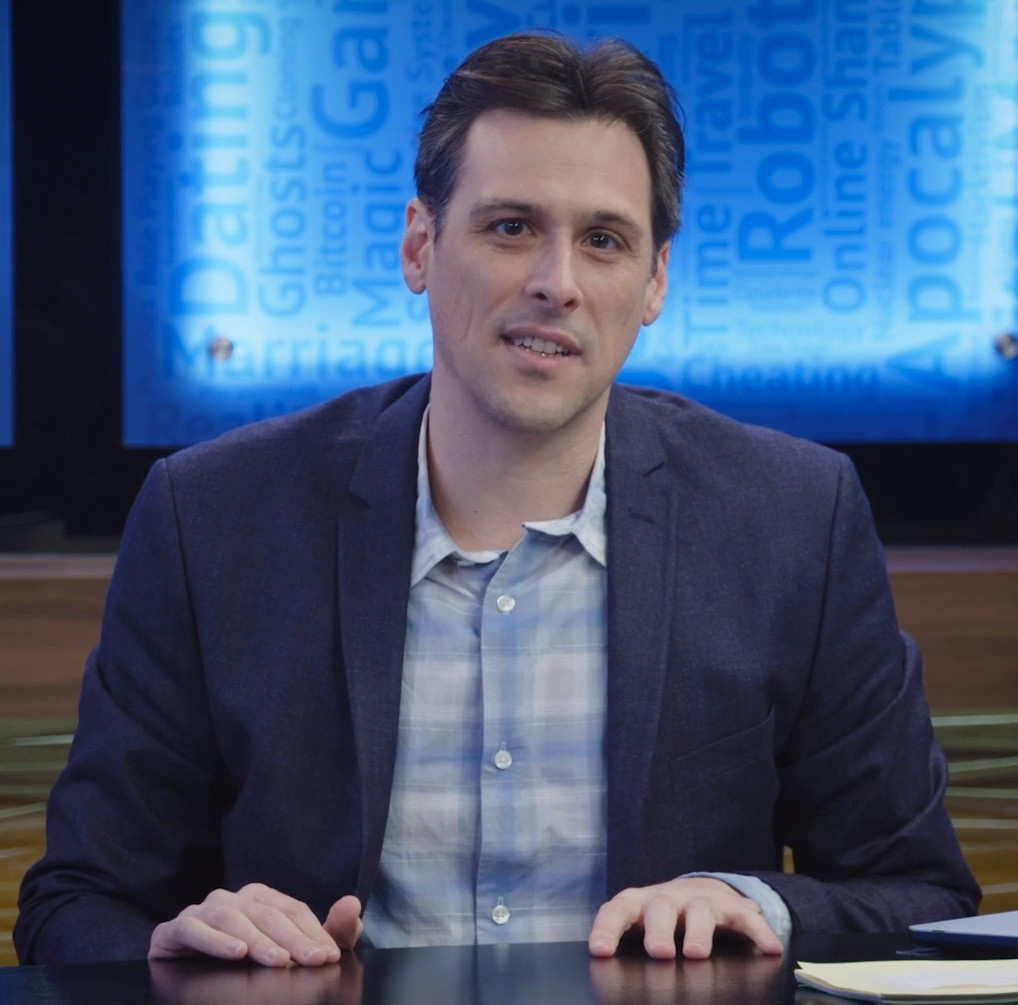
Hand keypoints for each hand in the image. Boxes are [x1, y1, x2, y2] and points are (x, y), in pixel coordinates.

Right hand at [148, 883, 362, 966]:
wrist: (184, 978)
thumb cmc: (244, 963)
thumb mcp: (292, 951)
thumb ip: (327, 932)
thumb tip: (353, 904)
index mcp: (260, 898)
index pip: (292, 910)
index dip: (312, 932)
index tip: (328, 956)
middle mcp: (232, 899)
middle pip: (266, 914)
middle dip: (291, 938)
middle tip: (311, 961)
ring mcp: (201, 911)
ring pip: (233, 918)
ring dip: (257, 939)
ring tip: (277, 960)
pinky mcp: (173, 930)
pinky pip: (193, 928)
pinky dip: (214, 939)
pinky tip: (235, 952)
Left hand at [588, 876, 783, 960]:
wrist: (701, 891)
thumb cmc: (664, 920)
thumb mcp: (644, 926)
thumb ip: (631, 944)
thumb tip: (610, 970)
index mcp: (641, 904)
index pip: (618, 910)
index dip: (608, 928)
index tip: (600, 950)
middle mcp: (669, 898)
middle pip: (661, 907)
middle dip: (658, 929)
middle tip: (658, 952)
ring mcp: (701, 901)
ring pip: (700, 910)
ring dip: (699, 931)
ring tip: (697, 954)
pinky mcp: (732, 907)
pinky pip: (746, 917)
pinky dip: (758, 931)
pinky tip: (770, 948)